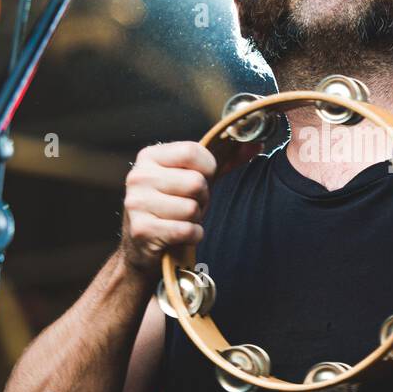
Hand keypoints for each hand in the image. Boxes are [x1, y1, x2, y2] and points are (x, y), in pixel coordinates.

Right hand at [119, 141, 215, 274]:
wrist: (142, 247)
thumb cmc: (173, 207)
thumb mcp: (193, 177)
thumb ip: (224, 160)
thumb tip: (255, 144)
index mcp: (149, 156)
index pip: (192, 151)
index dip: (208, 169)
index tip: (202, 179)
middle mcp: (138, 176)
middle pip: (196, 182)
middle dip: (202, 198)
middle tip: (189, 204)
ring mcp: (136, 203)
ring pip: (192, 209)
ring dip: (195, 219)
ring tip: (181, 219)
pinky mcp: (142, 230)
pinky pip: (187, 230)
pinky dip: (192, 235)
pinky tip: (180, 235)